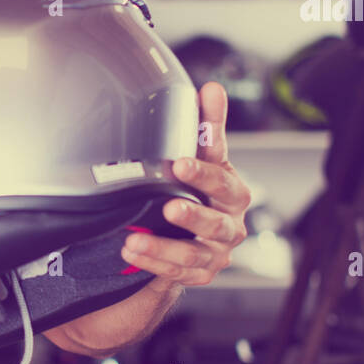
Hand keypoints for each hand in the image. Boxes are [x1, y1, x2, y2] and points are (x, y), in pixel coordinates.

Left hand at [121, 81, 250, 288]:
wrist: (200, 232)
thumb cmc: (203, 188)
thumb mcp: (207, 158)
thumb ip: (208, 126)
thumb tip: (212, 89)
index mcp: (233, 194)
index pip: (222, 183)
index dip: (203, 173)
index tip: (181, 163)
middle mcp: (229, 227)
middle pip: (214, 223)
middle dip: (192, 216)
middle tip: (169, 207)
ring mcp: (216, 254)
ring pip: (193, 255)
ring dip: (162, 248)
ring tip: (133, 239)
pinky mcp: (200, 274)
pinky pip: (177, 274)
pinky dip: (152, 264)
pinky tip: (130, 252)